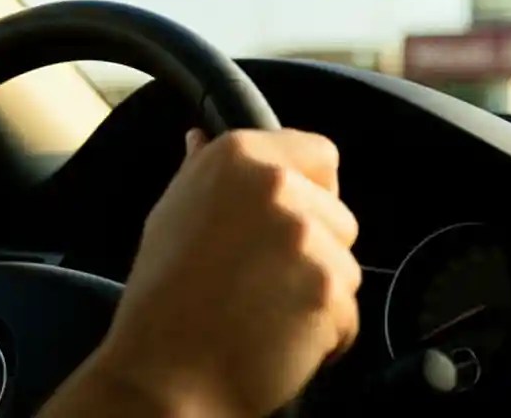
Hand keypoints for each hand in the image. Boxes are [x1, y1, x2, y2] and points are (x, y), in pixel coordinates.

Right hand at [90, 129, 360, 415]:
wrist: (163, 372)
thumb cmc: (162, 298)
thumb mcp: (170, 213)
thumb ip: (201, 171)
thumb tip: (201, 137)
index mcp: (238, 157)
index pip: (320, 154)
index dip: (311, 190)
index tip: (285, 222)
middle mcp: (276, 186)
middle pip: (339, 213)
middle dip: (316, 248)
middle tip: (263, 278)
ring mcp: (306, 237)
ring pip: (347, 265)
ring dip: (319, 293)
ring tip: (265, 311)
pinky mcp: (328, 288)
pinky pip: (348, 312)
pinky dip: (324, 335)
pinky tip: (277, 338)